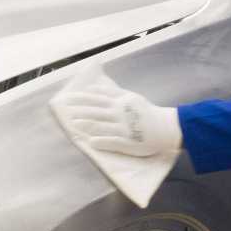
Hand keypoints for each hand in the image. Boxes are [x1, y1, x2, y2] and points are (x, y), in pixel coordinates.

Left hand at [54, 83, 182, 161]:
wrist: (165, 127)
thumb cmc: (146, 112)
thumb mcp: (130, 97)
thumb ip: (114, 92)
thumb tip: (95, 87)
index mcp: (120, 102)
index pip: (97, 98)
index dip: (82, 97)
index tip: (68, 97)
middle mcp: (120, 113)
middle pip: (96, 110)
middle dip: (80, 109)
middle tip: (65, 108)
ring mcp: (123, 127)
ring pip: (103, 124)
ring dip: (87, 124)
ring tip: (74, 124)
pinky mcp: (128, 141)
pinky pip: (113, 141)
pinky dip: (102, 141)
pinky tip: (91, 142)